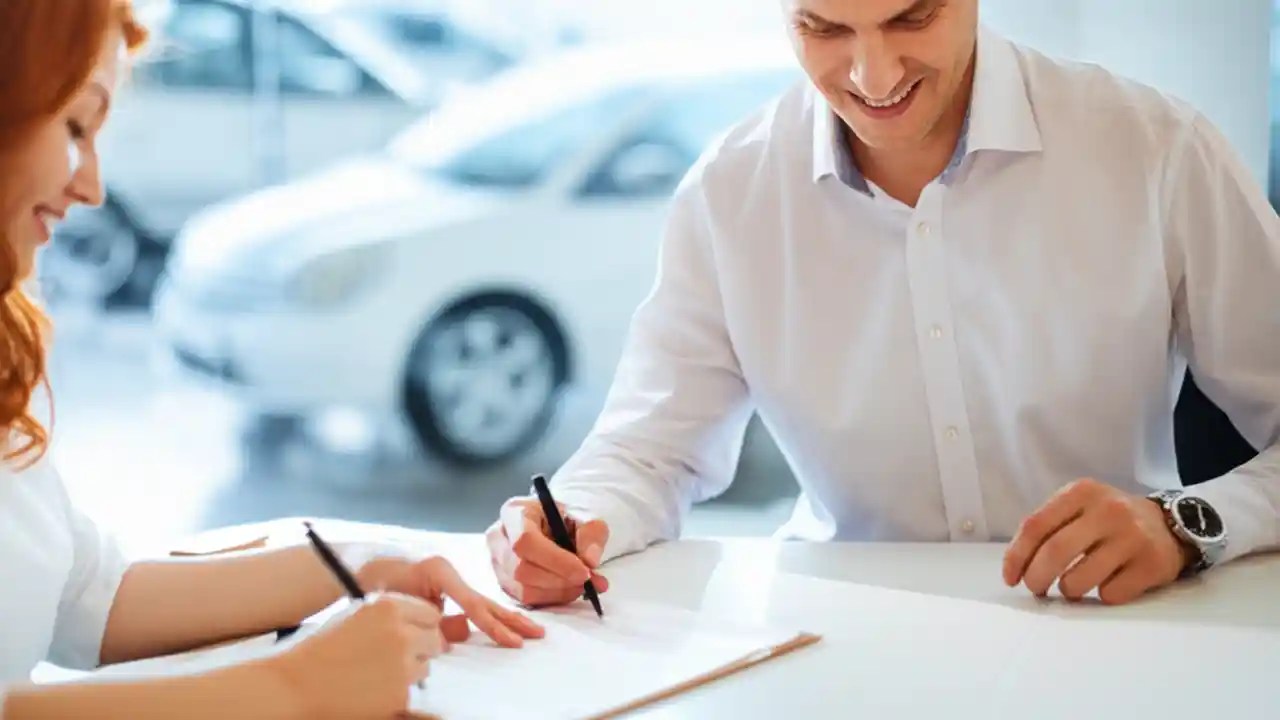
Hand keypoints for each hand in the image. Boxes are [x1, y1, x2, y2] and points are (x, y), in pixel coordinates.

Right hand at [269, 593, 441, 719]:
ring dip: (412, 669)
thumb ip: (389, 615)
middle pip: (435, 639)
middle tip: (397, 656)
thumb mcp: (354, 616)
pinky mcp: (400, 695)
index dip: (420, 624)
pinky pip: (411, 690)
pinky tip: (373, 689)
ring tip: (379, 673)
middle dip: (422, 647)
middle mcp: (401, 633)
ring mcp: (403, 666)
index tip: (410, 632)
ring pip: (427, 666)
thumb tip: (419, 621)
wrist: (294, 687)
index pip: (430, 613)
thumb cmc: (319, 650)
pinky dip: (398, 691)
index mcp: (388, 607)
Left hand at [358, 555, 544, 647]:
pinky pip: (468, 607)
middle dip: (511, 620)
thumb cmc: (375, 581)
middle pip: (485, 601)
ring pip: (480, 603)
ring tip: (528, 631)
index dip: (492, 626)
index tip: (512, 641)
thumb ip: (431, 620)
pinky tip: (504, 627)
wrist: (358, 566)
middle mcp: (448, 573)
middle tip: (536, 634)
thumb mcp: (401, 603)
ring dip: (503, 619)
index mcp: (440, 571)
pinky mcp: (443, 589)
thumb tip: (457, 635)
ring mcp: (447, 580)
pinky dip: (486, 618)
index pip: (473, 604)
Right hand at [486, 496, 611, 606]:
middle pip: (521, 569)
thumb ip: (591, 535)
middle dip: (559, 580)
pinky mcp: (505, 584)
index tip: (584, 572)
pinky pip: (527, 601)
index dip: (556, 561)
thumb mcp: (586, 516)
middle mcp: (498, 538)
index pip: (526, 541)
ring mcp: (498, 564)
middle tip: (588, 580)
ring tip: (582, 583)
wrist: (556, 525)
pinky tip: (568, 588)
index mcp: (514, 513)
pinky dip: (553, 598)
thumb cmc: (565, 518)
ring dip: (559, 592)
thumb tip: (589, 562)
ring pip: (523, 589)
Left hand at [1003, 479, 1191, 604]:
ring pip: (1079, 579)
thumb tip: (1016, 567)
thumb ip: (1048, 527)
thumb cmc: (1109, 520)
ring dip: (1068, 590)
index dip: (1017, 556)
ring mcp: (1132, 537)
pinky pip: (1110, 594)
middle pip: (1055, 553)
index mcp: (1081, 492)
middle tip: (1036, 589)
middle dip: (1036, 578)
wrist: (1170, 524)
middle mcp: (1108, 510)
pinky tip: (1108, 584)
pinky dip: (1100, 596)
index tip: (1010, 578)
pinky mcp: (1152, 565)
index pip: (1035, 526)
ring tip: (1072, 586)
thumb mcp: (1079, 507)